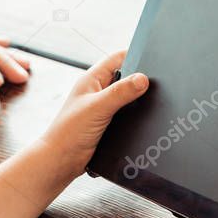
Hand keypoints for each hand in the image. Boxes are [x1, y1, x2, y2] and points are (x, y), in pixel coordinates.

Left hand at [40, 50, 148, 179]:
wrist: (62, 161)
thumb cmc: (68, 132)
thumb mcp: (97, 107)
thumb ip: (120, 92)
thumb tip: (143, 79)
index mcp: (92, 79)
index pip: (117, 58)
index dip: (134, 56)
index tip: (153, 61)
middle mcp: (97, 91)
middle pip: (125, 77)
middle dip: (139, 80)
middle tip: (155, 85)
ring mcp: (103, 108)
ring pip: (127, 97)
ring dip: (137, 100)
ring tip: (149, 103)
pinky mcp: (107, 124)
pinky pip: (126, 114)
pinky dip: (134, 116)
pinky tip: (142, 120)